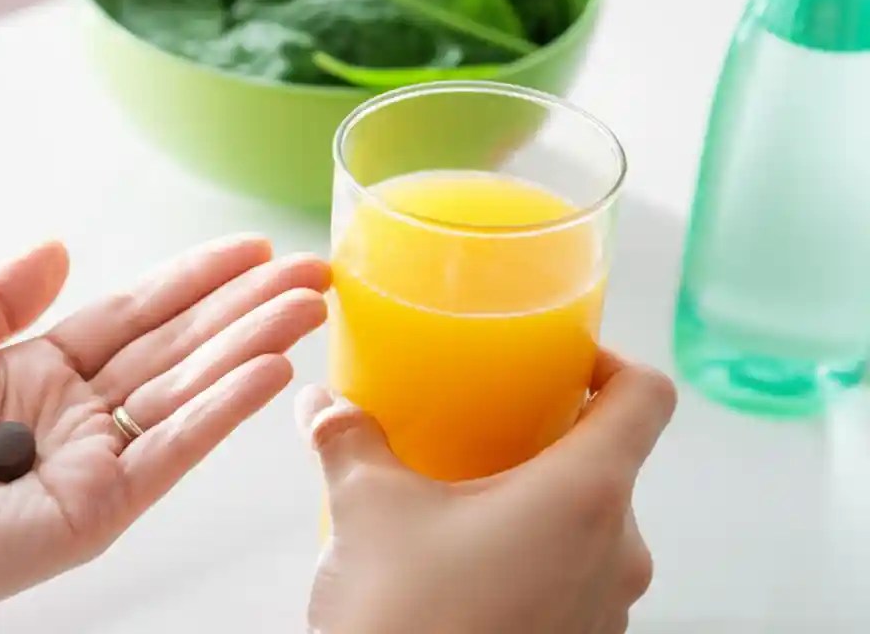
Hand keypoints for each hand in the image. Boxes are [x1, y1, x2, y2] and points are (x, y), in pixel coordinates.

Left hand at [0, 236, 328, 630]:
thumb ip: (2, 295)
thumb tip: (59, 249)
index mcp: (42, 371)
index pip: (139, 315)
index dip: (196, 280)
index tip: (252, 249)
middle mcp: (79, 415)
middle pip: (180, 348)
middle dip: (248, 306)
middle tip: (314, 270)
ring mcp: (94, 462)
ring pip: (188, 391)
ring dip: (253, 344)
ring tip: (310, 303)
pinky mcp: (97, 508)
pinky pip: (170, 450)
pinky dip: (222, 409)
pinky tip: (269, 368)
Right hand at [299, 351, 675, 633]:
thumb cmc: (406, 620)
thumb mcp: (367, 509)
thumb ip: (349, 440)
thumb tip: (324, 405)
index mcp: (584, 495)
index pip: (646, 398)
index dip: (611, 362)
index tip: (561, 363)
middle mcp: (618, 551)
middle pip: (611, 463)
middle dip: (548, 442)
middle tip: (487, 432)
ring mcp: (608, 608)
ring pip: (592, 526)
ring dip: (540, 505)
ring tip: (468, 503)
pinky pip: (576, 580)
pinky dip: (535, 558)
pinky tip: (469, 567)